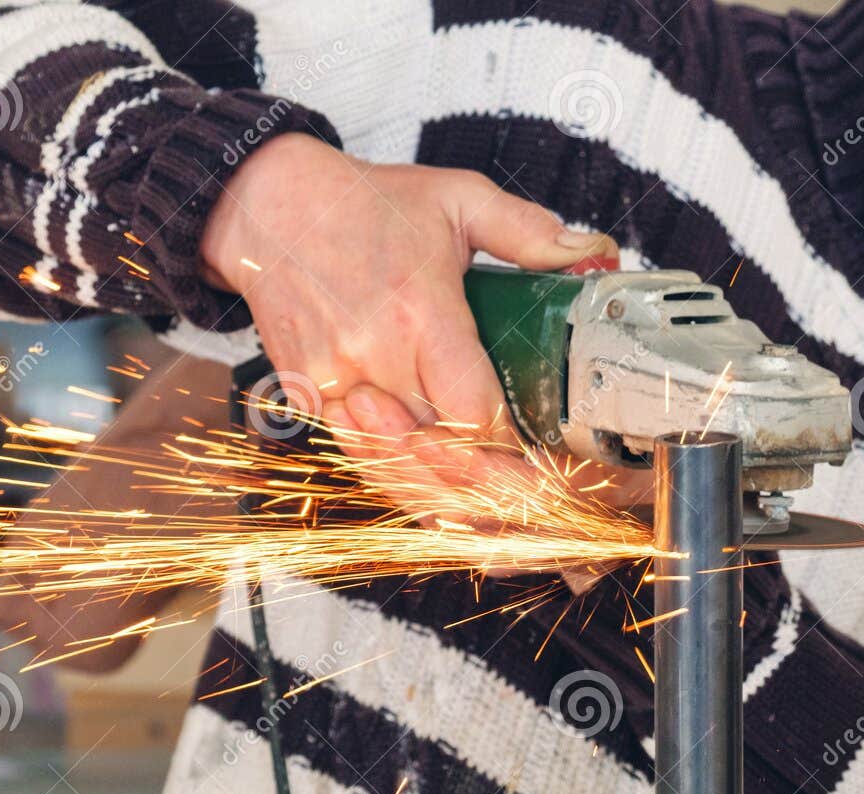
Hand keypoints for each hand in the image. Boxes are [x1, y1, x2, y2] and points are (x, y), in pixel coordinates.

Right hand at [200, 134, 622, 506]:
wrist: (270, 210)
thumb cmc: (358, 205)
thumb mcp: (457, 198)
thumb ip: (530, 230)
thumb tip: (594, 254)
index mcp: (420, 311)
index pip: (473, 411)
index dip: (511, 450)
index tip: (545, 464)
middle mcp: (374, 357)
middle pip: (440, 455)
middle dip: (492, 488)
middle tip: (536, 506)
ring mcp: (336, 384)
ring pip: (395, 470)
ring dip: (445, 501)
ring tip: (494, 524)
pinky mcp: (311, 398)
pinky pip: (359, 460)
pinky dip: (400, 487)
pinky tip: (436, 507)